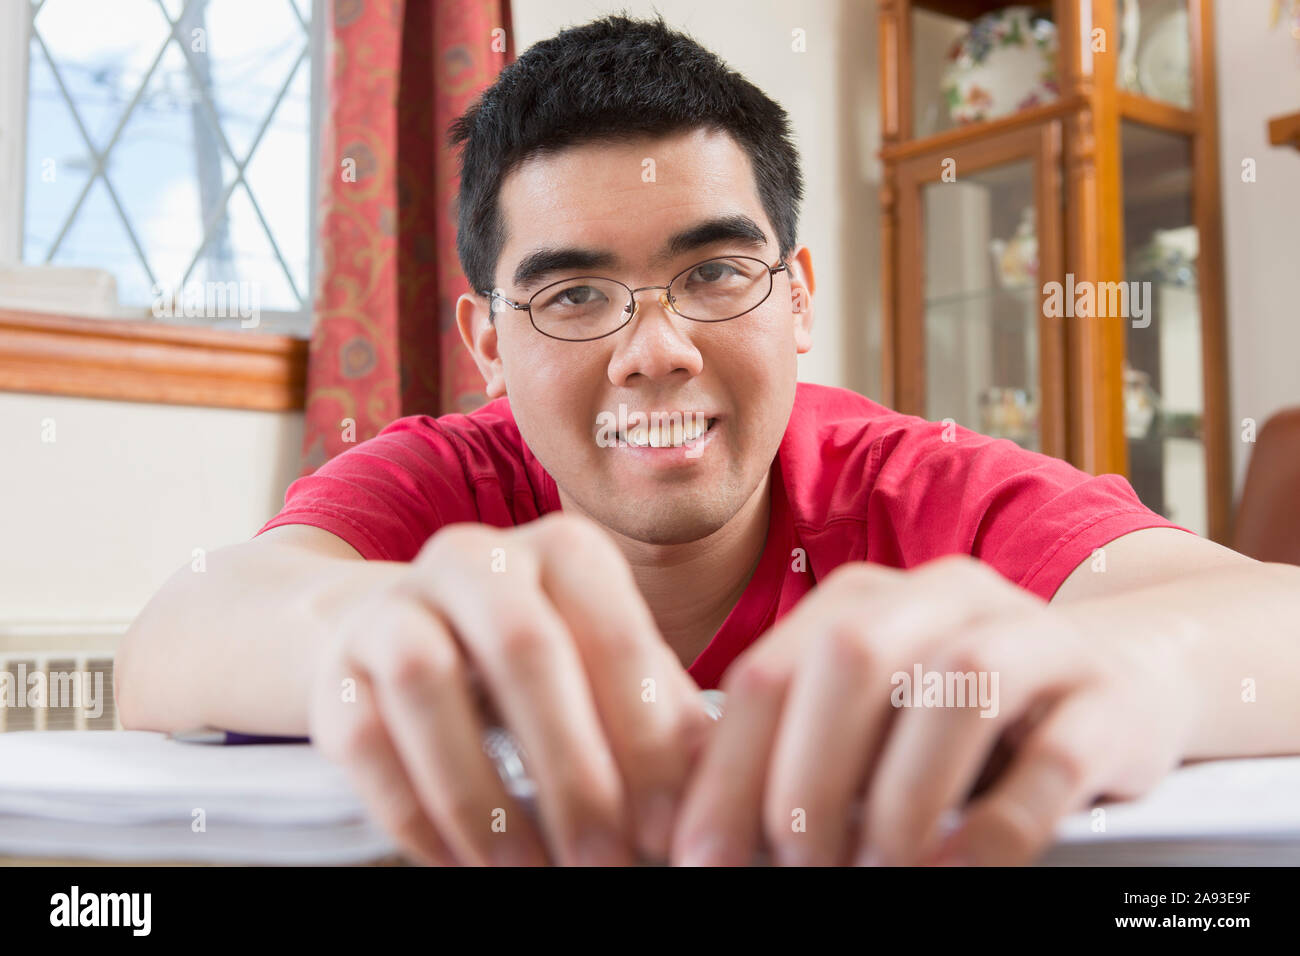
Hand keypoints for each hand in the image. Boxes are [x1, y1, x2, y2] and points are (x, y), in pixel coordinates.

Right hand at [308, 512, 711, 865]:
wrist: (407, 632)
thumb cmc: (541, 664)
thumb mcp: (606, 674)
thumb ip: (664, 722)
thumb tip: (724, 795)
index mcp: (564, 550)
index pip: (616, 637)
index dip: (647, 741)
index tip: (668, 829)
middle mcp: (476, 556)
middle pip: (525, 649)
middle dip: (571, 770)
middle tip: (605, 862)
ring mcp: (396, 601)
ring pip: (428, 685)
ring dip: (481, 795)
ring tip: (527, 872)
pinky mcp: (337, 663)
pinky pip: (363, 736)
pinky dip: (412, 812)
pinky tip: (458, 864)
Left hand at [669, 554, 1199, 865]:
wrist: (1122, 677)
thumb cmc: (960, 712)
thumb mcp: (873, 713)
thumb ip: (802, 748)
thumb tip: (715, 833)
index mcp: (866, 597)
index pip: (773, 670)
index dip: (729, 766)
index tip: (704, 852)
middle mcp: (947, 597)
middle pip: (855, 656)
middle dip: (807, 773)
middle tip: (794, 864)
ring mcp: (1036, 638)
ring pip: (958, 688)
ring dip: (901, 798)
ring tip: (874, 872)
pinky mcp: (1109, 700)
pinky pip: (1053, 756)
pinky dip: (995, 825)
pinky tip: (954, 869)